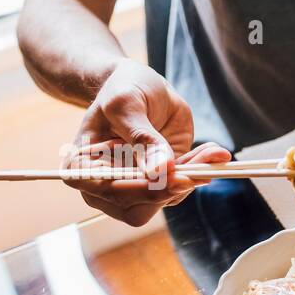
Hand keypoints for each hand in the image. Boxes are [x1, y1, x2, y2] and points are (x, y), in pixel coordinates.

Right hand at [63, 59, 230, 225]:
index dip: (145, 189)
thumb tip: (158, 172)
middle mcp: (104, 187)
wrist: (140, 86)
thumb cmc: (122, 90)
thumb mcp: (127, 105)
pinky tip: (213, 152)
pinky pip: (183, 188)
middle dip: (174, 186)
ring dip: (193, 176)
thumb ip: (141, 138)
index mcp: (81, 168)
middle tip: (203, 164)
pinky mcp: (160, 183)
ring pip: (167, 199)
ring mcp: (133, 188)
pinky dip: (201, 171)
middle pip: (140, 208)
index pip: (111, 193)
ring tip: (211, 152)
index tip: (178, 176)